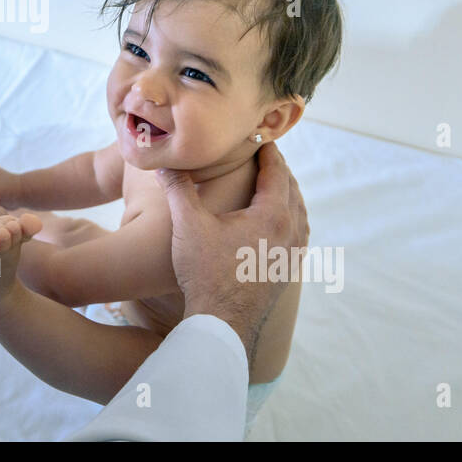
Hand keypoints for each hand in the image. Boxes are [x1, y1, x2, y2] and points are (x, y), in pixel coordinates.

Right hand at [160, 142, 308, 360]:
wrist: (221, 323)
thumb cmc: (206, 273)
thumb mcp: (188, 225)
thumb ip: (178, 189)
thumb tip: (163, 163)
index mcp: (274, 215)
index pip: (277, 171)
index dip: (268, 151)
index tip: (258, 138)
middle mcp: (291, 232)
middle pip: (292, 189)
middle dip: (278, 170)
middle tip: (263, 156)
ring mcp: (293, 254)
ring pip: (298, 213)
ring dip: (286, 194)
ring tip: (271, 185)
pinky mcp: (288, 270)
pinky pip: (297, 234)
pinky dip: (288, 218)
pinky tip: (273, 223)